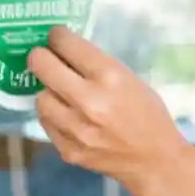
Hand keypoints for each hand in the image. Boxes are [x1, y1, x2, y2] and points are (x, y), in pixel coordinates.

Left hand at [27, 26, 190, 195]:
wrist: (154, 160)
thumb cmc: (148, 114)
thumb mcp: (131, 80)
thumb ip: (98, 67)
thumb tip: (66, 52)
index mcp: (111, 77)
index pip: (68, 45)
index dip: (58, 36)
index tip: (56, 35)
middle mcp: (89, 101)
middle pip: (43, 66)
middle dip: (40, 56)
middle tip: (42, 55)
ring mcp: (76, 129)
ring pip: (40, 97)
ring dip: (48, 90)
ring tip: (59, 90)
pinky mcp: (68, 150)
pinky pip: (46, 123)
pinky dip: (53, 114)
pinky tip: (66, 114)